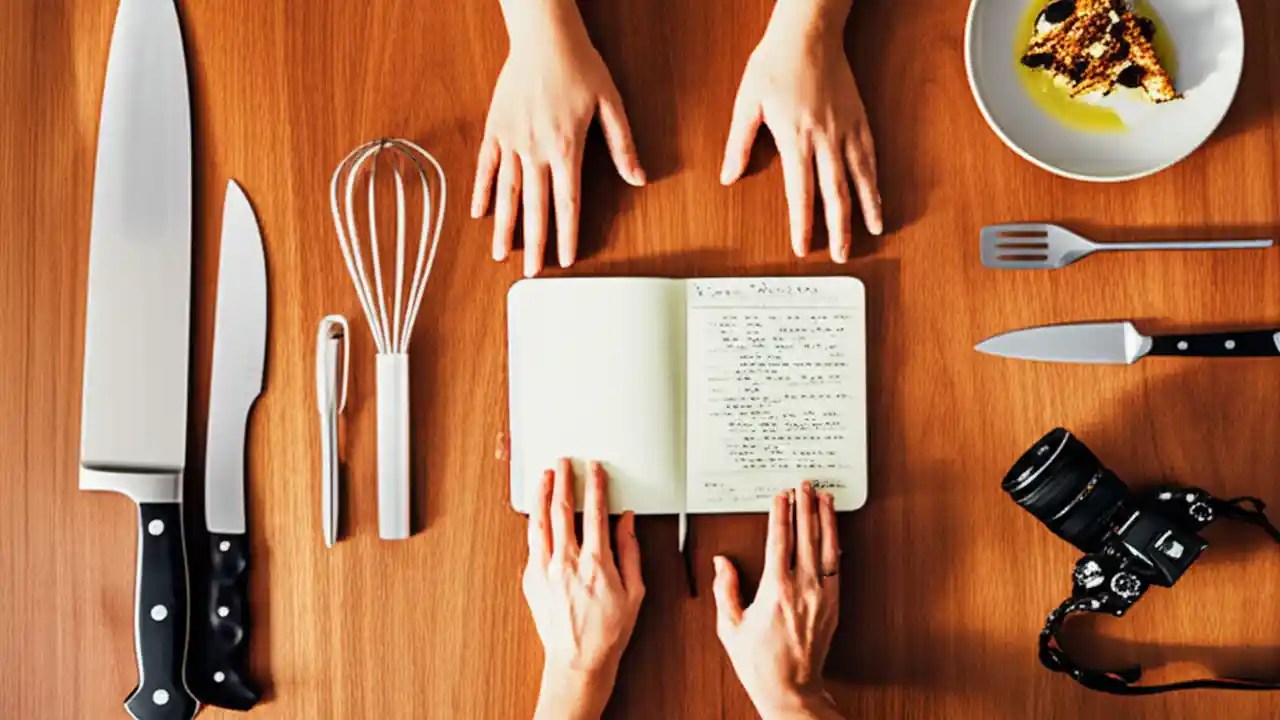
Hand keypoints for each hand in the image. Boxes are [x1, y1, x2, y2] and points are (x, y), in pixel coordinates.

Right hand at [473, 0, 645, 277]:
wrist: (544, 36)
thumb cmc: (580, 65)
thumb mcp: (612, 104)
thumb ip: (623, 146)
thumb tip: (639, 178)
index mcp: (566, 148)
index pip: (567, 204)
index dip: (566, 235)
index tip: (565, 260)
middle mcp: (536, 150)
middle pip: (534, 207)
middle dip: (534, 243)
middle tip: (530, 273)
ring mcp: (512, 140)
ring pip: (506, 192)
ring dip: (504, 226)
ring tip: (500, 253)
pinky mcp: (495, 128)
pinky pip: (485, 165)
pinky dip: (481, 190)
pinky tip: (478, 213)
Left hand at [524, 459, 644, 719]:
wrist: (578, 660)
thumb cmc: (608, 631)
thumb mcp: (634, 591)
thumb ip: (630, 551)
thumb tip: (626, 522)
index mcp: (596, 563)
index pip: (594, 512)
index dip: (595, 486)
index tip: (595, 470)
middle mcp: (567, 562)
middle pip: (562, 509)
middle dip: (564, 480)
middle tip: (564, 462)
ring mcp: (545, 570)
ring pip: (540, 522)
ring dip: (542, 494)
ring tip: (545, 476)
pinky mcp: (531, 579)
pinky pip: (532, 542)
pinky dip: (534, 522)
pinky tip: (537, 512)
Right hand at [713, 483, 845, 719]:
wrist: (790, 688)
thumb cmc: (760, 662)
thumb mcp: (729, 626)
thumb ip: (724, 590)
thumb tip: (722, 563)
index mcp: (775, 591)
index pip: (779, 540)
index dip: (781, 514)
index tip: (781, 497)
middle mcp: (802, 590)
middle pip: (806, 537)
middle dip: (805, 507)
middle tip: (804, 486)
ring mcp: (821, 596)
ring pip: (827, 548)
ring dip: (826, 520)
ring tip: (825, 499)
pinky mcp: (833, 605)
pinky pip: (836, 567)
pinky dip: (836, 545)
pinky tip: (834, 533)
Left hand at [721, 0, 881, 262]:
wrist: (809, 32)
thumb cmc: (775, 63)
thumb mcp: (747, 103)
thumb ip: (739, 144)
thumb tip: (729, 176)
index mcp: (796, 138)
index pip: (800, 193)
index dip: (802, 224)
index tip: (802, 247)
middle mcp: (825, 139)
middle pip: (836, 193)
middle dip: (839, 228)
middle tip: (840, 254)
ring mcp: (847, 129)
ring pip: (861, 177)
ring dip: (867, 208)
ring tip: (874, 232)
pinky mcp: (860, 119)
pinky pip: (871, 156)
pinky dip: (876, 180)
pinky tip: (878, 196)